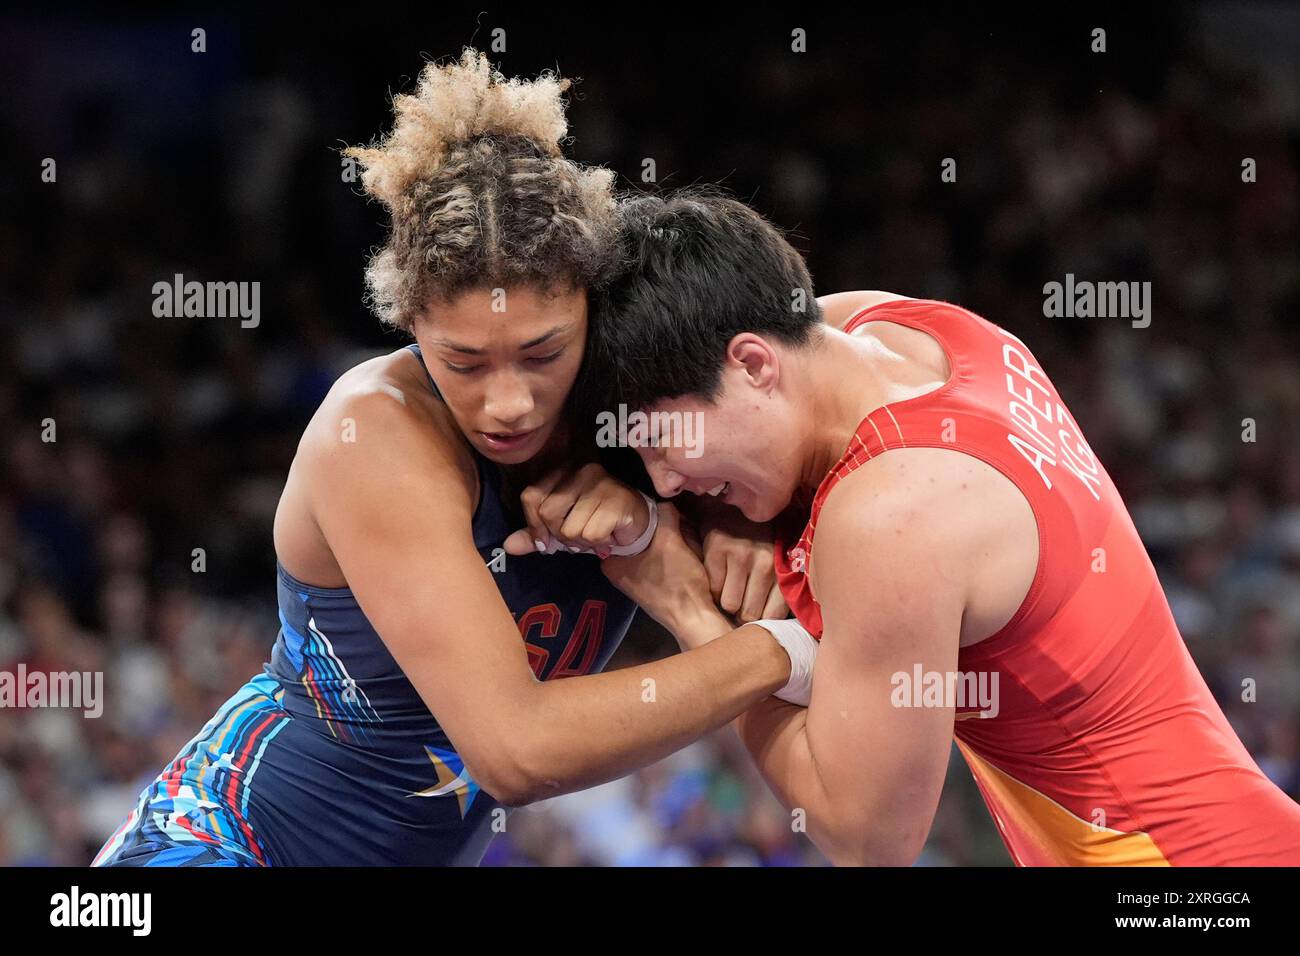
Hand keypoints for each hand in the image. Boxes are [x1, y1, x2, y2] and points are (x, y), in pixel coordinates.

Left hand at [503, 463, 650, 557]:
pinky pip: (591, 535)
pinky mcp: (617, 501)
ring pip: (570, 529)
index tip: (546, 541)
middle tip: (578, 536)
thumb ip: (536, 535)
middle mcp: (581, 471)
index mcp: (562, 472)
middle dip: (560, 536)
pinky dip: (599, 544)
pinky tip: (609, 535)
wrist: (636, 526)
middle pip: (548, 513)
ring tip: (596, 534)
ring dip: (582, 542)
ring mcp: (601, 484)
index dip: (534, 525)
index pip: (531, 496)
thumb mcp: (561, 529)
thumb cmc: (595, 522)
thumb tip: (509, 546)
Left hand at [601, 503, 713, 633]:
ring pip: (647, 545)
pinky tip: (681, 551)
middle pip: (634, 534)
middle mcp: (616, 571)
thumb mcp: (671, 540)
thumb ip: (665, 514)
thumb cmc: (678, 581)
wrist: (695, 617)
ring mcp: (633, 579)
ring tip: (679, 537)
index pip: (617, 524)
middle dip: (654, 527)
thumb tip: (665, 504)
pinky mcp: (649, 585)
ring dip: (663, 539)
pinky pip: (654, 558)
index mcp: (610, 561)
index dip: (638, 513)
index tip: (654, 509)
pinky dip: (666, 551)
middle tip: (672, 523)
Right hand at [699, 509, 788, 622]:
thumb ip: (779, 591)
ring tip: (729, 588)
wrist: (736, 507)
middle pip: (750, 614)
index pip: (773, 615)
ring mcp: (739, 556)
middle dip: (742, 613)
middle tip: (740, 602)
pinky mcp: (716, 550)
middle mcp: (764, 563)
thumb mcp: (776, 563)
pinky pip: (713, 588)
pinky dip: (713, 587)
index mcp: (781, 569)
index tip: (756, 617)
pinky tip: (718, 576)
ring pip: (729, 604)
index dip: (761, 622)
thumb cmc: (759, 542)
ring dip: (726, 601)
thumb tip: (775, 629)